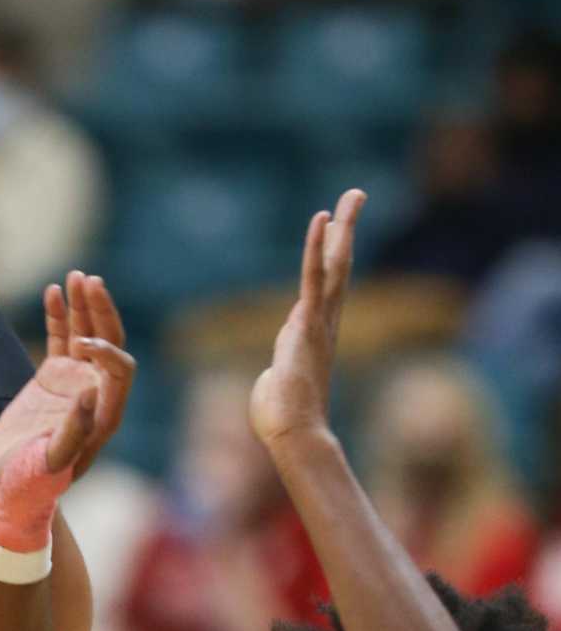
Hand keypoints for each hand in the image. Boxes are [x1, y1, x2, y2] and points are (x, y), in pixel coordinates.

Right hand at [0, 271, 135, 485]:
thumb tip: (92, 395)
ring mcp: (75, 383)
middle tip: (88, 281)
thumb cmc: (31, 484)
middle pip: (110, 343)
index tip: (81, 345)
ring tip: (74, 276)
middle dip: (101, 312)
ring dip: (83, 305)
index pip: (120, 369)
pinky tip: (53, 290)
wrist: (9, 487)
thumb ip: (72, 434)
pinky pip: (62, 339)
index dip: (106, 350)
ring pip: (88, 334)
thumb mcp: (49, 464)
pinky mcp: (54, 377)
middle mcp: (96, 395)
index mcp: (104, 417)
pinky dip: (60, 315)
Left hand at [250, 189, 364, 449]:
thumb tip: (275, 374)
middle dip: (347, 229)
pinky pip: (313, 277)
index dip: (331, 256)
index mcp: (316, 334)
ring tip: (352, 196)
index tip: (336, 229)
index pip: (327, 287)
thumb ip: (278, 370)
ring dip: (342, 228)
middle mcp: (325, 323)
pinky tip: (323, 219)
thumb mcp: (277, 386)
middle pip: (339, 267)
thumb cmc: (281, 419)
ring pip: (333, 266)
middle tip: (356, 195)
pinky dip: (316, 247)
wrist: (293, 435)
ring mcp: (318, 322)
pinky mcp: (308, 324)